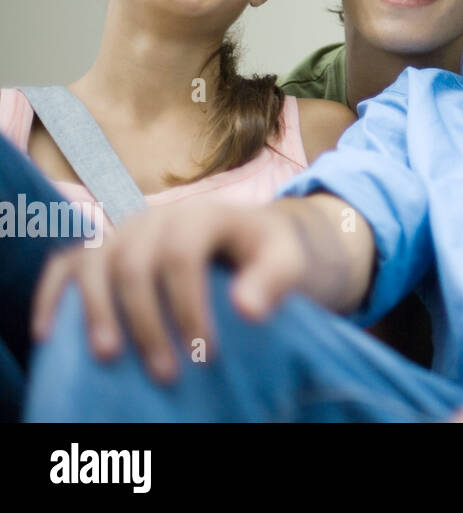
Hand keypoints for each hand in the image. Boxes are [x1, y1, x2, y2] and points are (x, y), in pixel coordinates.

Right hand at [30, 199, 310, 383]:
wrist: (248, 238)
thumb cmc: (266, 254)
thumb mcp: (287, 260)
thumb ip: (275, 278)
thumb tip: (246, 309)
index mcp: (202, 215)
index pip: (182, 256)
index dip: (189, 307)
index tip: (206, 355)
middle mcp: (156, 219)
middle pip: (134, 265)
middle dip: (147, 323)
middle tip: (167, 374)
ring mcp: (124, 233)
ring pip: (95, 265)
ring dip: (96, 313)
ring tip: (110, 357)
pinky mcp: (101, 250)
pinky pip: (64, 266)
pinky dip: (50, 296)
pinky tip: (49, 334)